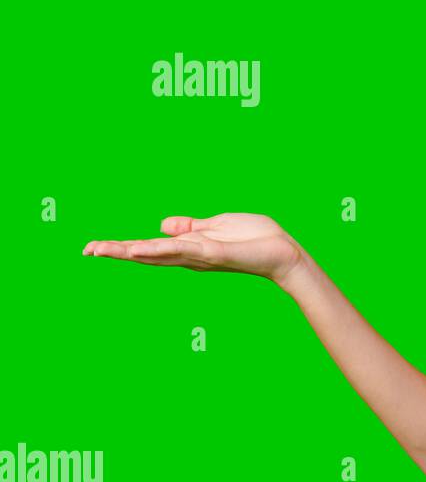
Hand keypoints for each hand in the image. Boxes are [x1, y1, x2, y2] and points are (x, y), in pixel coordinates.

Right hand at [83, 212, 303, 285]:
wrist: (282, 252)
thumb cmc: (254, 239)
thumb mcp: (216, 227)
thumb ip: (190, 227)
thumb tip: (162, 225)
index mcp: (188, 248)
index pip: (149, 247)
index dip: (123, 248)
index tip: (94, 247)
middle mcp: (189, 256)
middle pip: (146, 254)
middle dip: (117, 252)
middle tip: (87, 250)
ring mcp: (199, 256)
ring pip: (158, 253)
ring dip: (129, 251)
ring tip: (101, 249)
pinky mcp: (213, 253)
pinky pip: (183, 250)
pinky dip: (161, 249)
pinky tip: (140, 248)